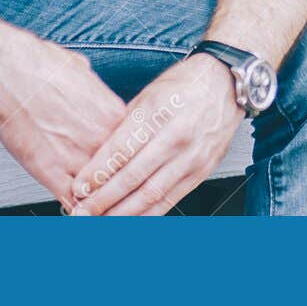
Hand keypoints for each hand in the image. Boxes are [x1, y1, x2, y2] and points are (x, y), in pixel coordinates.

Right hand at [0, 37, 128, 210]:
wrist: (11, 70)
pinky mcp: (51, 171)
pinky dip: (76, 212)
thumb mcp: (81, 70)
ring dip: (99, 204)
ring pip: (98, 193)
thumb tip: (87, 85)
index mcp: (114, 115)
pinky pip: (71, 201)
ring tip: (101, 214)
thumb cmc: (40, 64)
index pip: (132, 150)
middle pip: (120, 175)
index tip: (126, 173)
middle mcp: (102, 139)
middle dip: (118, 189)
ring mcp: (78, 158)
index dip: (127, 164)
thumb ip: (91, 88)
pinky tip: (78, 216)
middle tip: (120, 202)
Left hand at [68, 53, 242, 215]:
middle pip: (134, 176)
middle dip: (104, 199)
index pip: (122, 149)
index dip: (98, 173)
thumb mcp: (148, 94)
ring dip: (123, 213)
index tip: (79, 187)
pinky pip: (171, 199)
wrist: (226, 84)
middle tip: (83, 211)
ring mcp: (191, 156)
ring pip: (152, 194)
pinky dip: (149, 214)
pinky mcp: (201, 171)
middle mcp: (176, 136)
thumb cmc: (186, 84)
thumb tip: (99, 154)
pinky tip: (131, 220)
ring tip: (101, 221)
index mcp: (158, 111)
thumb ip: (125, 125)